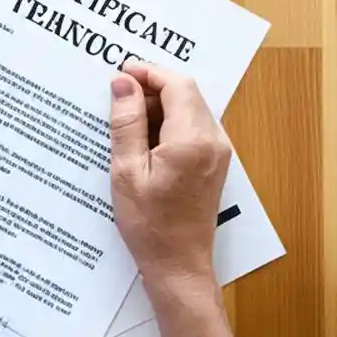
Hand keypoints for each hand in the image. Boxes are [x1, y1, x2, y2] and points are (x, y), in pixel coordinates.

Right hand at [108, 60, 231, 285]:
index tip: (120, 72)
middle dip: (152, 87)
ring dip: (159, 105)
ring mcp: (218, 151)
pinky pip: (193, 127)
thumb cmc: (149, 225)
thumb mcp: (126, 172)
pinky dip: (169, 122)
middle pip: (186, 92)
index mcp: (192, 140)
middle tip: (117, 96)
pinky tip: (143, 139)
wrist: (178, 265)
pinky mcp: (215, 162)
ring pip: (190, 108)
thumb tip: (122, 83)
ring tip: (125, 120)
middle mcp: (213, 140)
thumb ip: (127, 123)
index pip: (176, 84)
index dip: (148, 72)